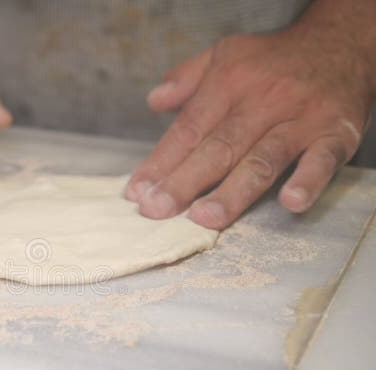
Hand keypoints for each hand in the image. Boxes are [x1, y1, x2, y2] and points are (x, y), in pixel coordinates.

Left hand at [125, 19, 373, 228]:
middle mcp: (262, 100)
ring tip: (205, 218)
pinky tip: (290, 202)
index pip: (188, 129)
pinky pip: (322, 159)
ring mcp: (300, 118)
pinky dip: (308, 180)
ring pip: (262, 159)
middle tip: (156, 211)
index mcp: (228, 83)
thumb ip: (187, 78)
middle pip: (218, 148)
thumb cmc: (272, 60)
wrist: (342, 42)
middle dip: (184, 182)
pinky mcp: (336, 132)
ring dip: (233, 191)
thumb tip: (154, 101)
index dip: (161, 162)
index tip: (137, 193)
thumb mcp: (224, 54)